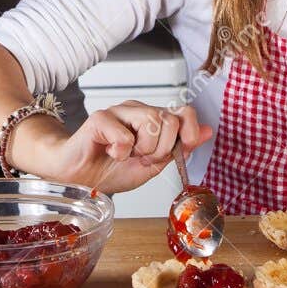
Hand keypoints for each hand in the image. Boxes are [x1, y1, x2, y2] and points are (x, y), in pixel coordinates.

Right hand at [11, 100, 212, 194]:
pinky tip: (109, 153)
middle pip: (170, 120)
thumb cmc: (110, 170)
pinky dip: (120, 153)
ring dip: (142, 150)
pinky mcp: (100, 118)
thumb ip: (178, 149)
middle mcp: (138, 110)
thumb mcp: (152, 166)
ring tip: (125, 156)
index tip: (178, 150)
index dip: (188, 132)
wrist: (78, 177)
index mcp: (153, 120)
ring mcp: (119, 111)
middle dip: (160, 150)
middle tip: (141, 158)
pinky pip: (125, 135)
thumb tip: (208, 131)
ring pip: (152, 122)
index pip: (185, 111)